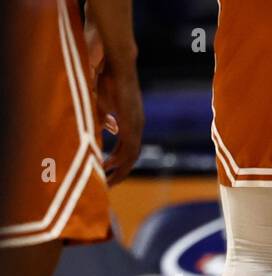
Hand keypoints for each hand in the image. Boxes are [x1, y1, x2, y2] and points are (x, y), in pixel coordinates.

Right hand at [86, 17, 142, 183]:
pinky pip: (127, 146)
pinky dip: (118, 158)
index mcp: (131, 122)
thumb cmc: (109, 80)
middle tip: (108, 185)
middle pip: (132, 157)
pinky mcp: (131, 121)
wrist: (118, 64)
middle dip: (120, 173)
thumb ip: (106, 117)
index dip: (119, 163)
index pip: (129, 150)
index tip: (108, 174)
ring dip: (119, 170)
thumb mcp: (104, 102)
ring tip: (107, 180)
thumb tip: (108, 130)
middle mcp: (137, 125)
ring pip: (131, 155)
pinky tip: (108, 165)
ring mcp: (136, 124)